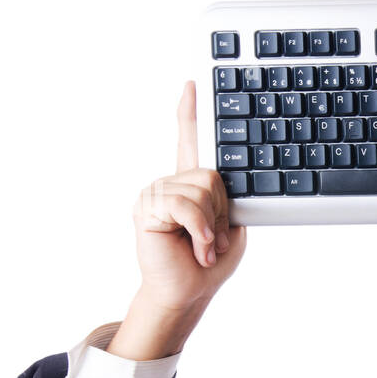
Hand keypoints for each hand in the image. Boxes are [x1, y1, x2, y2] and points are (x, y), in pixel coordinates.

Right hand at [107, 82, 245, 359]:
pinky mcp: (147, 208)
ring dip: (211, 225)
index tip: (190, 85)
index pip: (188, 141)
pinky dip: (199, 231)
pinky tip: (196, 248)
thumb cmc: (208, 261)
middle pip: (211, 175)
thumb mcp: (229, 225)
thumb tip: (220, 179)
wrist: (188, 291)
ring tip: (203, 246)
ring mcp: (157, 194)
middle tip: (214, 238)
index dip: (189, 113)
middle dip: (222, 212)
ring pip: (201, 190)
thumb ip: (228, 198)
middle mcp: (171, 183)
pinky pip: (185, 207)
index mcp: (191, 184)